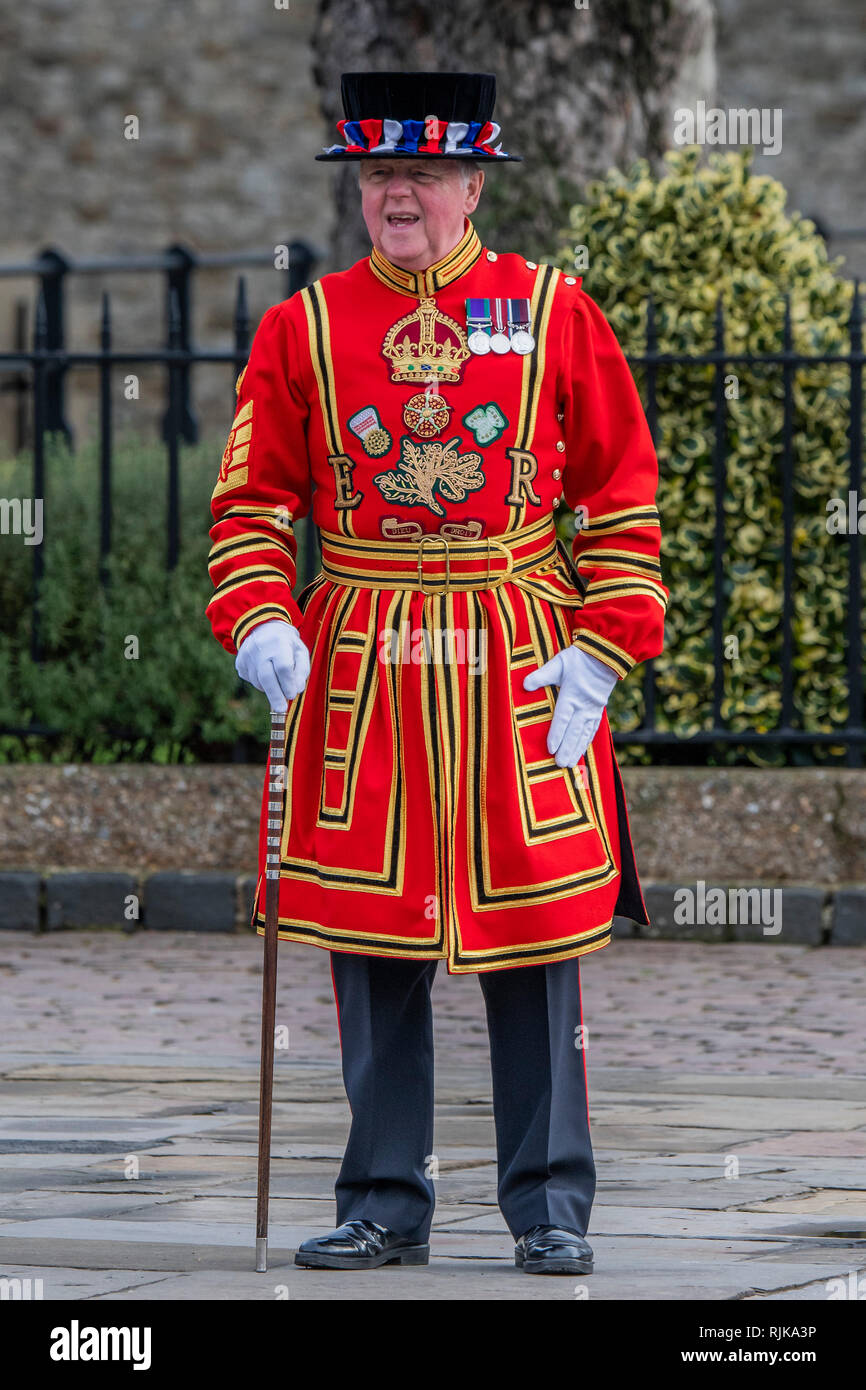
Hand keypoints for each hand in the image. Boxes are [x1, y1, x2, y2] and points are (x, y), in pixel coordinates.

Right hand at [235, 619, 309, 711]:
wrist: (263, 627)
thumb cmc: (287, 643)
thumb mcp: (300, 652)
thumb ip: (302, 670)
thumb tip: (297, 690)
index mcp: (279, 642)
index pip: (282, 666)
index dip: (287, 683)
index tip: (292, 695)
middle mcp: (260, 647)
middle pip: (266, 676)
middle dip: (275, 695)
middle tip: (282, 709)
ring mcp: (246, 655)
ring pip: (258, 680)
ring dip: (269, 688)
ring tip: (277, 683)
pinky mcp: (239, 662)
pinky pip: (250, 679)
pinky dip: (260, 682)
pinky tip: (266, 673)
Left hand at [523, 645, 617, 767]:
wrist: (604, 655)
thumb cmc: (578, 659)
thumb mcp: (558, 663)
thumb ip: (541, 676)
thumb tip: (524, 685)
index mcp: (572, 694)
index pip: (563, 718)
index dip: (556, 734)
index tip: (551, 748)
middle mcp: (584, 705)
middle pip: (574, 731)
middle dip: (567, 749)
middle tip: (560, 764)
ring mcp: (593, 709)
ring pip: (584, 734)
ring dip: (576, 749)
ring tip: (569, 764)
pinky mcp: (599, 710)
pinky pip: (592, 730)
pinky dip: (586, 742)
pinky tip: (581, 751)